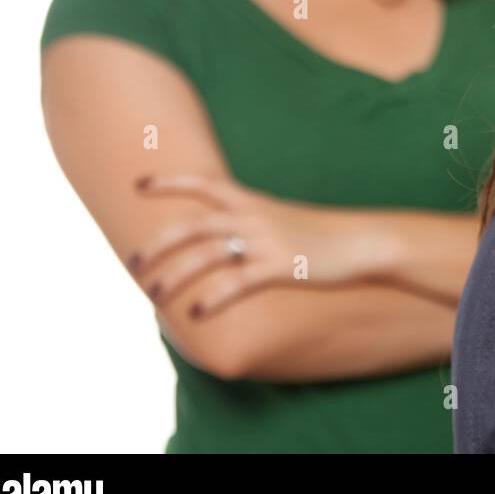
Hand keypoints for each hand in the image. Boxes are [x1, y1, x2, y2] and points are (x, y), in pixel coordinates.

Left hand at [126, 172, 381, 318]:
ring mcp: (265, 241)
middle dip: (158, 243)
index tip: (139, 183)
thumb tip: (219, 237)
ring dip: (175, 275)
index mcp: (251, 201)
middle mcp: (253, 216)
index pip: (203, 183)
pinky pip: (236, 283)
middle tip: (133, 262)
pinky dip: (211, 298)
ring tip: (154, 295)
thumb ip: (247, 222)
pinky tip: (195, 312)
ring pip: (206, 255)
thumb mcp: (279, 218)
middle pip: (192, 224)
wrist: (362, 241)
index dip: (170, 181)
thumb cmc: (320, 233)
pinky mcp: (279, 266)